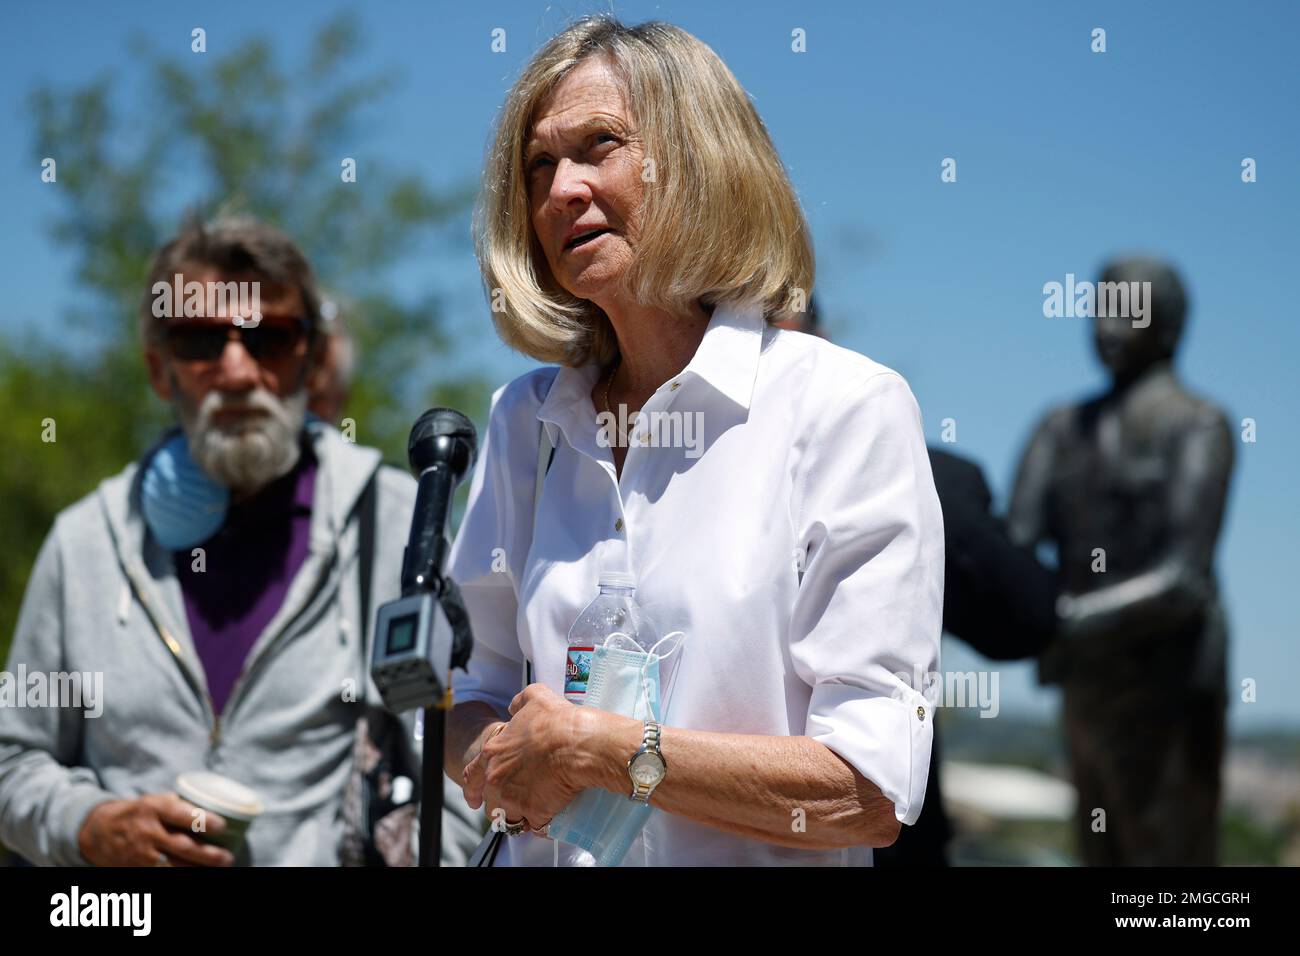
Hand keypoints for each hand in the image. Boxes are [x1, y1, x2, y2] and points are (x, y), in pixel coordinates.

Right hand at [77, 793, 235, 866]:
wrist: (99, 832)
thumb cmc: (138, 813)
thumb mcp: (154, 800)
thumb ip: (179, 804)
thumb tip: (213, 806)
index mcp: (153, 808)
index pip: (180, 814)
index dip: (202, 820)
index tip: (223, 826)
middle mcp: (147, 832)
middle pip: (181, 846)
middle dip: (207, 854)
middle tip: (228, 857)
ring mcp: (141, 854)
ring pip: (173, 866)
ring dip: (197, 869)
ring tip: (219, 867)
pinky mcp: (137, 869)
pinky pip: (162, 875)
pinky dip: (181, 875)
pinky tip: (198, 874)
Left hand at [462, 684, 595, 830]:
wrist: (577, 744)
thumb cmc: (557, 721)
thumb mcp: (535, 698)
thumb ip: (519, 703)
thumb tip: (514, 707)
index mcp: (494, 752)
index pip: (472, 775)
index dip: (472, 789)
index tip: (474, 799)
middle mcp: (497, 778)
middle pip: (490, 802)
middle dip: (500, 805)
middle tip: (513, 805)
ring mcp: (514, 798)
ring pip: (508, 818)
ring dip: (519, 817)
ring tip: (532, 814)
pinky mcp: (534, 813)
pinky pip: (536, 826)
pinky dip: (542, 825)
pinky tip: (549, 818)